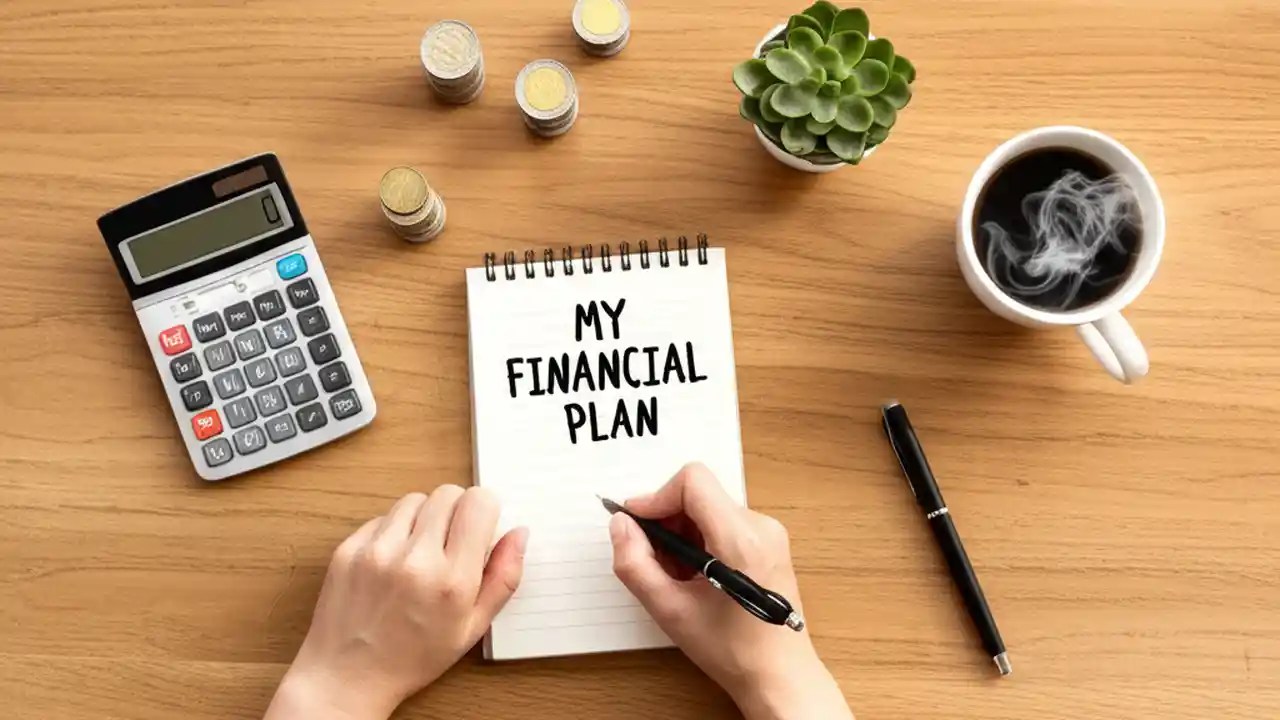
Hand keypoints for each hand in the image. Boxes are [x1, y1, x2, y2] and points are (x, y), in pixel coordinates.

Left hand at [264, 487, 527, 719]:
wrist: (348, 676)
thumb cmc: (412, 658)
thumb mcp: (472, 629)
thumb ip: (504, 578)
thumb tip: (519, 533)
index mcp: (452, 581)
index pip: (478, 503)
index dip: (484, 509)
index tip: (480, 526)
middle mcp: (415, 560)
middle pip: (448, 493)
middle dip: (457, 511)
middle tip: (450, 542)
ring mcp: (377, 551)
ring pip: (415, 500)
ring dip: (424, 517)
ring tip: (420, 551)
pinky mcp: (349, 549)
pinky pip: (383, 517)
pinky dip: (393, 530)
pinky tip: (392, 561)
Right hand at [609, 464, 852, 719]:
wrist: (779, 675)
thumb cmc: (733, 650)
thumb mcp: (670, 611)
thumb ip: (635, 564)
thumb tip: (621, 525)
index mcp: (741, 539)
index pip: (692, 481)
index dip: (656, 497)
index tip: (635, 523)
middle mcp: (760, 526)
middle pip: (699, 495)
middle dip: (666, 521)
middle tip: (650, 559)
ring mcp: (768, 533)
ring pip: (708, 508)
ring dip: (681, 533)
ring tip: (673, 575)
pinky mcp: (768, 542)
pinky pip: (723, 522)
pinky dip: (699, 541)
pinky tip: (693, 577)